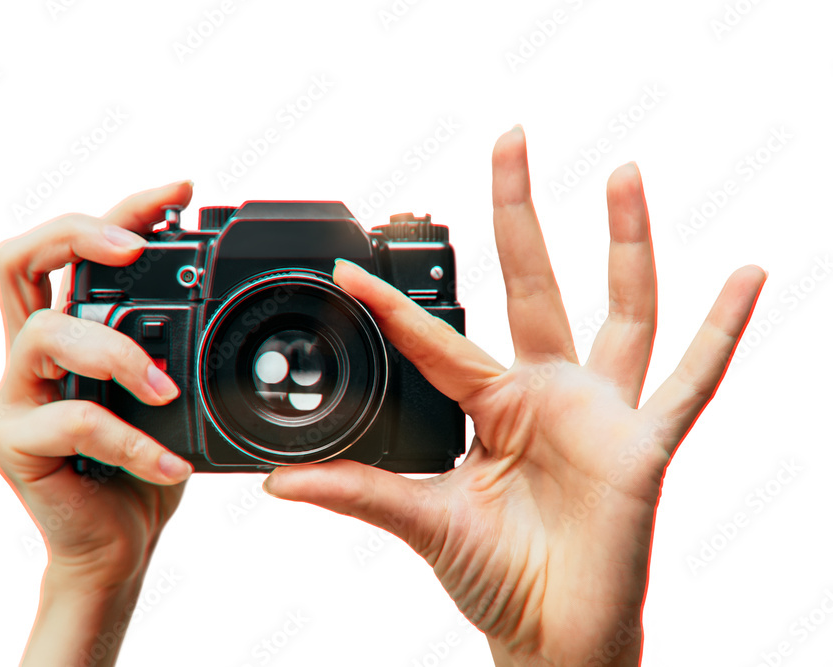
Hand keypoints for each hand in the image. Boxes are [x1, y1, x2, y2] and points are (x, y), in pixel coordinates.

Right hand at [0, 180, 194, 665]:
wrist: (117, 545)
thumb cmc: (146, 466)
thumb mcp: (171, 397)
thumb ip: (176, 352)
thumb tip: (232, 308)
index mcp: (69, 331)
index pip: (73, 249)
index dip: (119, 210)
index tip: (179, 191)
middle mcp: (31, 354)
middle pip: (18, 259)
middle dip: (79, 234)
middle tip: (137, 249)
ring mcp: (14, 396)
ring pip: (44, 333)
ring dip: (116, 353)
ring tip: (167, 389)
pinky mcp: (14, 444)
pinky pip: (74, 421)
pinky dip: (132, 439)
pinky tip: (170, 462)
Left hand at [263, 128, 765, 665]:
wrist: (550, 632)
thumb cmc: (496, 573)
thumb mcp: (423, 522)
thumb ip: (361, 494)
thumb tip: (281, 484)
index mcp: (490, 407)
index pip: (437, 341)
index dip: (394, 308)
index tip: (348, 272)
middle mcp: (545, 394)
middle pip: (531, 286)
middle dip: (517, 214)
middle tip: (508, 141)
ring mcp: (598, 412)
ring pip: (617, 311)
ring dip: (624, 243)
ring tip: (621, 173)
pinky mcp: (643, 445)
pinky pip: (692, 382)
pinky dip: (722, 331)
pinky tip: (748, 277)